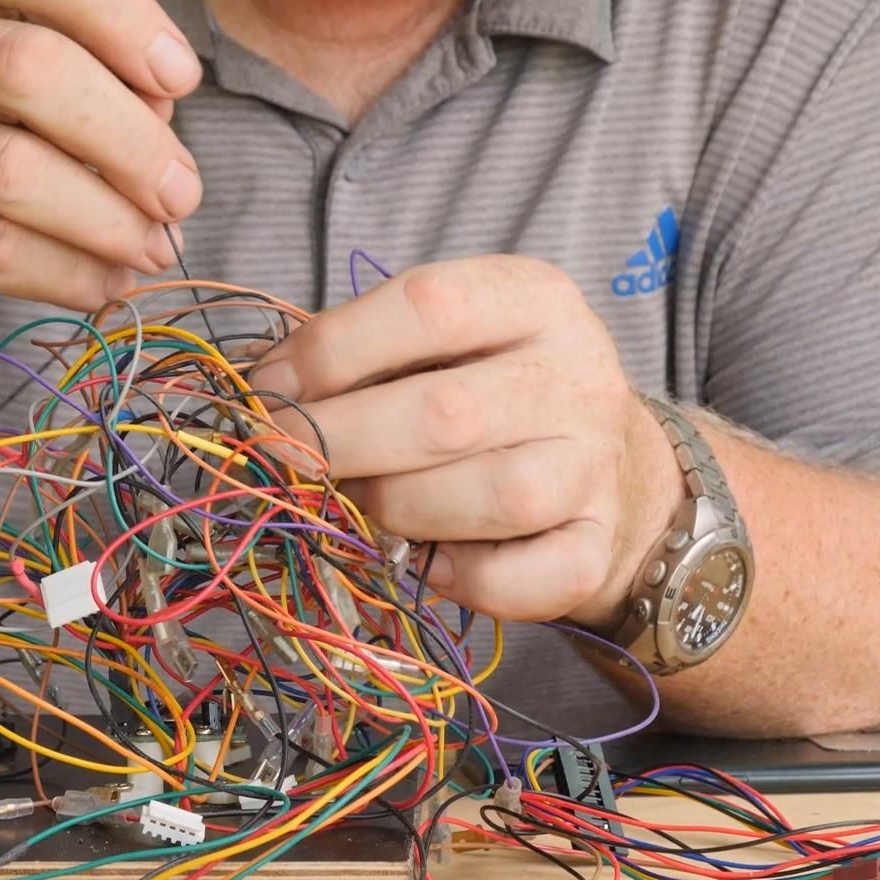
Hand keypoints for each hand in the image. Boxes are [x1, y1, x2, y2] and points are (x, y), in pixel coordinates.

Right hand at [0, 0, 202, 354]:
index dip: (118, 16)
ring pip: (14, 172)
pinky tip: (101, 285)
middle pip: (30, 70)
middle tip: (180, 191)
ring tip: (151, 248)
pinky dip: (66, 274)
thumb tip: (165, 132)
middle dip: (128, 138)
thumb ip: (60, 80)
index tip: (178, 79)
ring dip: (106, 220)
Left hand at [249, 255, 684, 625]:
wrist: (616, 474)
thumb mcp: (441, 346)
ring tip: (366, 506)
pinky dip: (458, 580)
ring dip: (401, 510)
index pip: (428, 305)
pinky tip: (430, 561)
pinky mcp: (599, 548)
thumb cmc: (492, 397)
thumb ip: (360, 355)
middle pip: (448, 412)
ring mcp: (596, 466)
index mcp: (532, 299)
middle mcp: (575, 375)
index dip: (330, 352)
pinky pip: (518, 579)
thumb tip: (262, 391)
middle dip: (341, 442)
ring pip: (495, 497)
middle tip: (286, 459)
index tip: (268, 390)